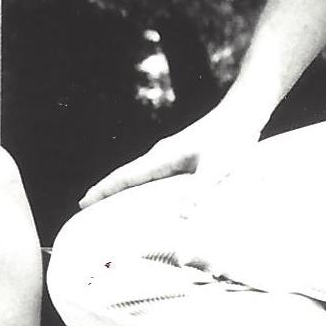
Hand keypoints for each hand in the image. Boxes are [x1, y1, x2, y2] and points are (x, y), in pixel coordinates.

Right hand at [78, 107, 260, 205]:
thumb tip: (182, 213)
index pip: (124, 177)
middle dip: (106, 192)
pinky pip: (154, 176)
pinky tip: (149, 197)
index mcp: (162, 157)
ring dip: (123, 190)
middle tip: (86, 208)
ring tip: (111, 206)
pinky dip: (142, 187)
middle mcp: (162, 156)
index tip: (82, 202)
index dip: (103, 191)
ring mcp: (172, 155)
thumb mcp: (217, 166)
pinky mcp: (183, 157)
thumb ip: (200, 189)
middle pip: (126, 177)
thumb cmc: (231, 137)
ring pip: (139, 176)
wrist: (243, 111)